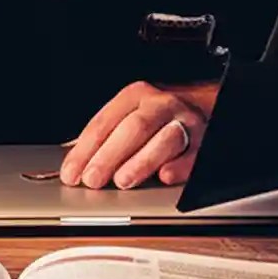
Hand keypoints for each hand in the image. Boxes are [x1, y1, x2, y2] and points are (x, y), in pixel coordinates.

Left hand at [60, 82, 208, 189]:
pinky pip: (194, 154)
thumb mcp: (127, 116)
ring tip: (122, 181)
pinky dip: (179, 166)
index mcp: (135, 96)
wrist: (205, 108)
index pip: (104, 123)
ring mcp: (186, 121)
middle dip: (109, 156)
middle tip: (92, 180)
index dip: (85, 150)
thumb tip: (72, 165)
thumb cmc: (156, 119)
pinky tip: (164, 176)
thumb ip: (103, 138)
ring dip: (141, 162)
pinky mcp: (206, 141)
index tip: (71, 173)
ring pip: (164, 139)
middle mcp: (161, 105)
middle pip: (132, 129)